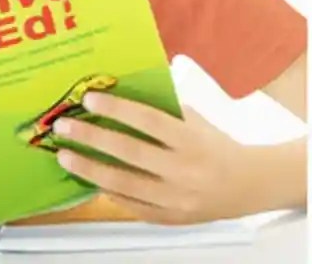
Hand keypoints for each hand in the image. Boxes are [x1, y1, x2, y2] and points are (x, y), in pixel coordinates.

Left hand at [51, 93, 256, 224]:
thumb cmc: (216, 146)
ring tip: (66, 156)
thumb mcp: (197, 121)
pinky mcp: (169, 218)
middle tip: (64, 127)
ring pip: (124, 183)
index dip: (118, 110)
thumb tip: (122, 93)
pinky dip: (109, 192)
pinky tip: (91, 180)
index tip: (90, 100)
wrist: (247, 185)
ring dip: (89, 169)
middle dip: (92, 138)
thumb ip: (165, 110)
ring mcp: (176, 198)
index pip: (149, 121)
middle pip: (130, 152)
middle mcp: (184, 170)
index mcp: (192, 140)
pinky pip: (131, 206)